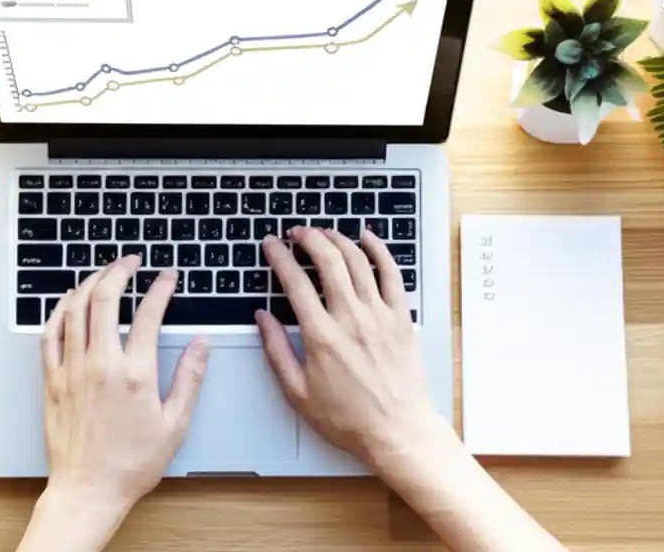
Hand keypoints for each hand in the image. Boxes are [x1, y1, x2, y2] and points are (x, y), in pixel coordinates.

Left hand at [21, 256, 209, 551]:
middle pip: (104, 298)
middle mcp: (101, 365)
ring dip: (89, 283)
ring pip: (74, 309)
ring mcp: (72, 370)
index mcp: (135, 374)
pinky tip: (68, 302)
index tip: (168, 278)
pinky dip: (59, 311)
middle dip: (119, 270)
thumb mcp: (175, 423)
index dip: (161, 288)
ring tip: (103, 273)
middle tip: (131, 261)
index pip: (149, 313)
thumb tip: (202, 345)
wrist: (88, 490)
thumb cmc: (132, 463)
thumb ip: (190, 378)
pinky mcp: (52, 381)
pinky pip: (49, 334)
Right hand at [256, 227, 446, 471]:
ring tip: (323, 232)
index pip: (295, 282)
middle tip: (296, 233)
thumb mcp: (298, 393)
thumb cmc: (349, 418)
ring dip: (338, 240)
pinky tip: (368, 238)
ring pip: (358, 261)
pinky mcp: (401, 318)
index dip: (279, 257)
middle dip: (308, 238)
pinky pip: (392, 274)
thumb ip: (276, 351)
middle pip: (328, 261)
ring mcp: (380, 316)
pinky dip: (379, 251)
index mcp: (322, 337)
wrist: (397, 431)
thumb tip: (262, 319)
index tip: (271, 246)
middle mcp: (351, 319)